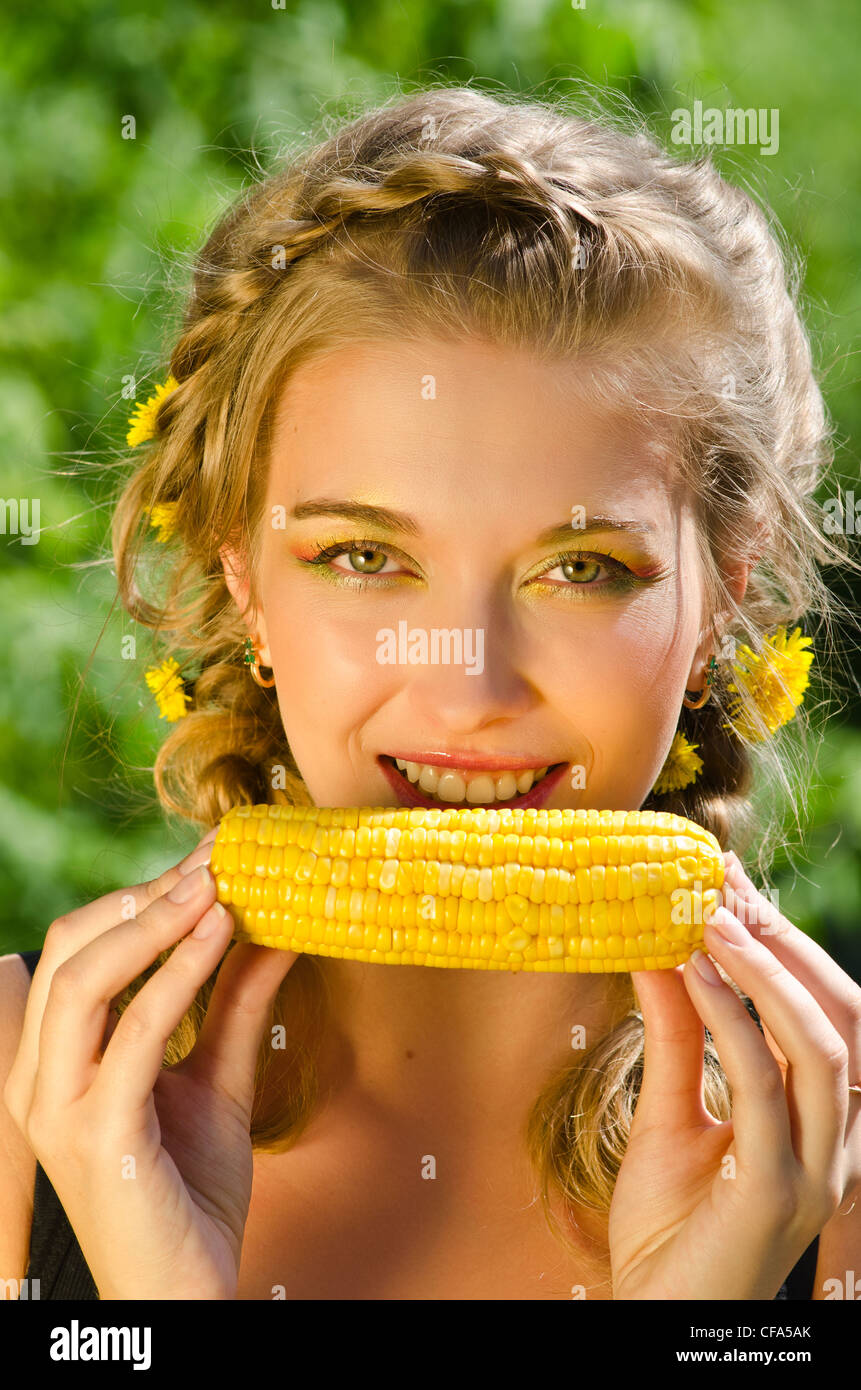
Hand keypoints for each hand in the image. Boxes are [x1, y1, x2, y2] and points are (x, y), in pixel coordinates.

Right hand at [4, 828, 297, 1300]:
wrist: (189, 1297)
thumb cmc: (191, 1194)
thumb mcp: (217, 1078)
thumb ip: (234, 1003)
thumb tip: (273, 924)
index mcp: (55, 1061)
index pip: (79, 947)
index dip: (142, 892)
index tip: (211, 852)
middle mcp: (39, 1078)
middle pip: (69, 946)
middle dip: (145, 891)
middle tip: (218, 856)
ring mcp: (58, 1107)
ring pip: (85, 978)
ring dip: (154, 919)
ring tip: (218, 882)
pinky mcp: (96, 1135)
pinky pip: (132, 1034)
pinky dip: (176, 972)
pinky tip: (220, 934)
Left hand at [608, 850, 860, 1299]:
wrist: (658, 1323)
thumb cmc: (669, 1229)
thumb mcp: (669, 1113)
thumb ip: (674, 1038)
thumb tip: (656, 950)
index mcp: (819, 1121)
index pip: (821, 1012)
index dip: (782, 944)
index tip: (728, 883)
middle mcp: (834, 1142)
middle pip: (841, 1017)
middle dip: (785, 944)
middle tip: (722, 885)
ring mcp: (815, 1169)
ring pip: (819, 1047)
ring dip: (764, 974)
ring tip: (708, 920)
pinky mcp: (779, 1192)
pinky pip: (764, 1089)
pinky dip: (733, 1022)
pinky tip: (693, 977)